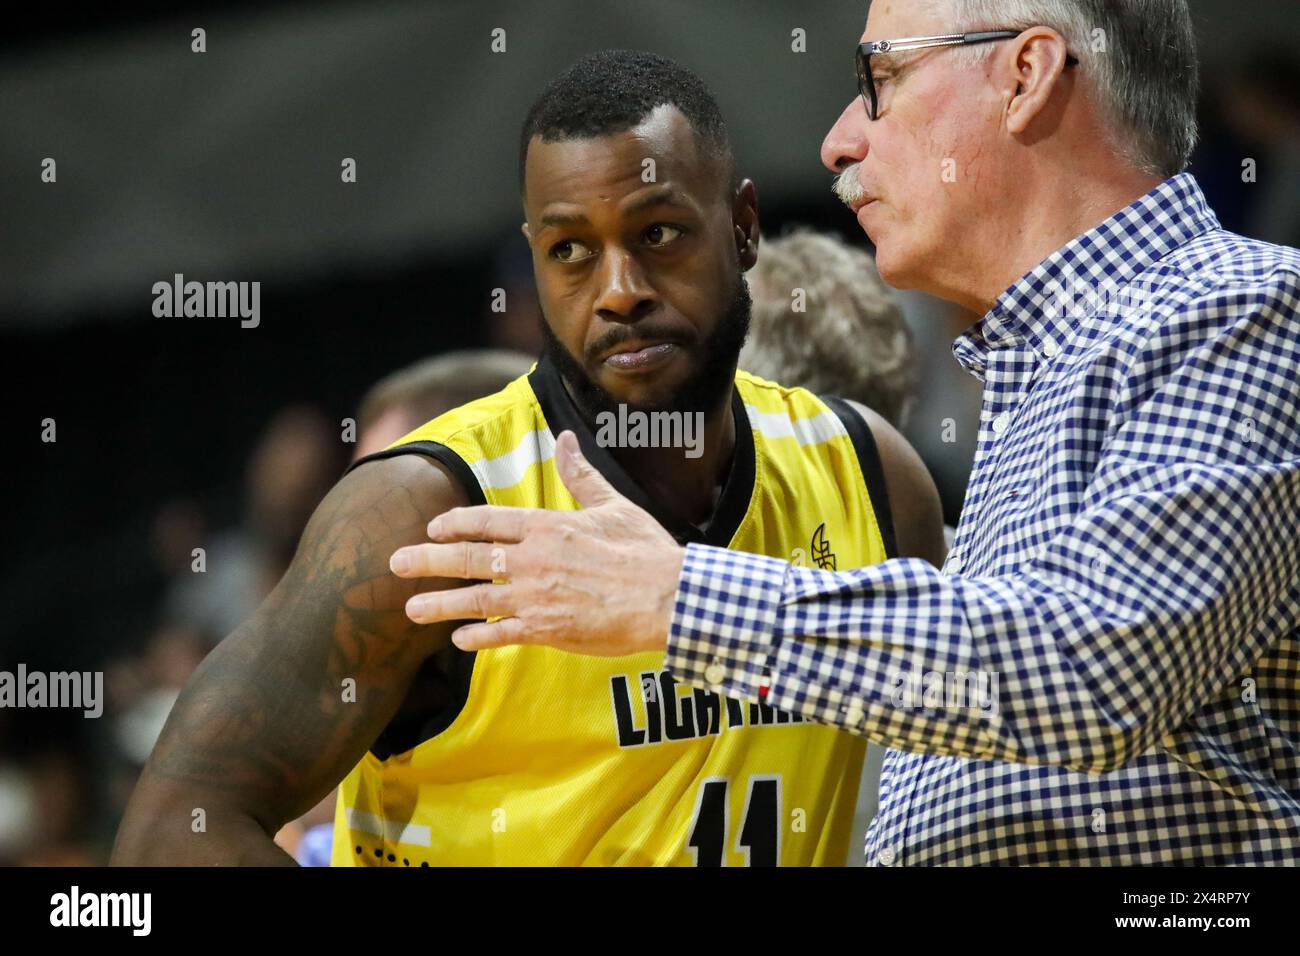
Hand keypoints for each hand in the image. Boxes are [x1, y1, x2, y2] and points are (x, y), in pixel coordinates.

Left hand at [389, 431, 685, 655]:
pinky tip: (457, 641)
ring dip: (440, 604)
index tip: (433, 526)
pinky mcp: (549, 630)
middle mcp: (534, 560)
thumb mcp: (612, 505)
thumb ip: (581, 475)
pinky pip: (503, 635)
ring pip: (476, 600)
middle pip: (468, 558)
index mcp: (548, 526)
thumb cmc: (646, 550)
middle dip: (428, 560)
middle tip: (395, 563)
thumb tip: (565, 438)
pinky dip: (477, 638)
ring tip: (410, 609)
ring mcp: (537, 597)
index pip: (488, 521)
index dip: (456, 523)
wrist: (668, 597)